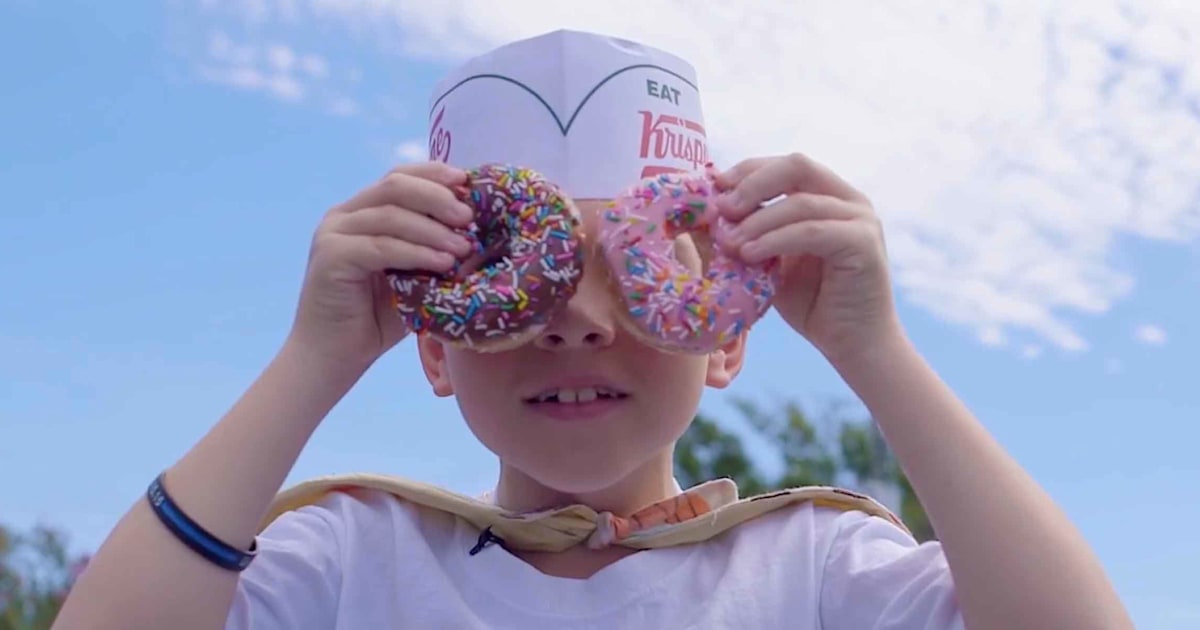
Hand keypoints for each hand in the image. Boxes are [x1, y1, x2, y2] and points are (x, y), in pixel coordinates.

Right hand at [286, 161, 475, 368]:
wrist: (335, 356)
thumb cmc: (377, 318)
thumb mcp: (413, 275)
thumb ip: (431, 247)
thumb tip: (475, 230)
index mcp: (362, 212)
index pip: (399, 177)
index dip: (434, 175)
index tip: (468, 182)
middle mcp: (344, 215)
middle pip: (395, 186)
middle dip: (438, 197)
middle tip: (469, 217)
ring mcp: (334, 233)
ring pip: (391, 216)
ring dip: (433, 230)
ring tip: (464, 247)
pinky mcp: (331, 256)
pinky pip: (381, 246)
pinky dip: (416, 252)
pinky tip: (443, 263)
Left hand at [714, 153, 901, 364]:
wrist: (852, 343)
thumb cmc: (812, 303)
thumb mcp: (773, 260)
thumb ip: (753, 234)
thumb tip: (711, 215)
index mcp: (828, 196)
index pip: (786, 166)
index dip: (748, 170)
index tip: (715, 187)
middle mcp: (848, 200)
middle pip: (796, 166)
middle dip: (752, 184)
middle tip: (722, 208)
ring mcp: (860, 219)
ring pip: (800, 202)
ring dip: (758, 221)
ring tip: (729, 243)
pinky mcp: (863, 243)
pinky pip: (811, 231)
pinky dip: (776, 240)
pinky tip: (749, 254)